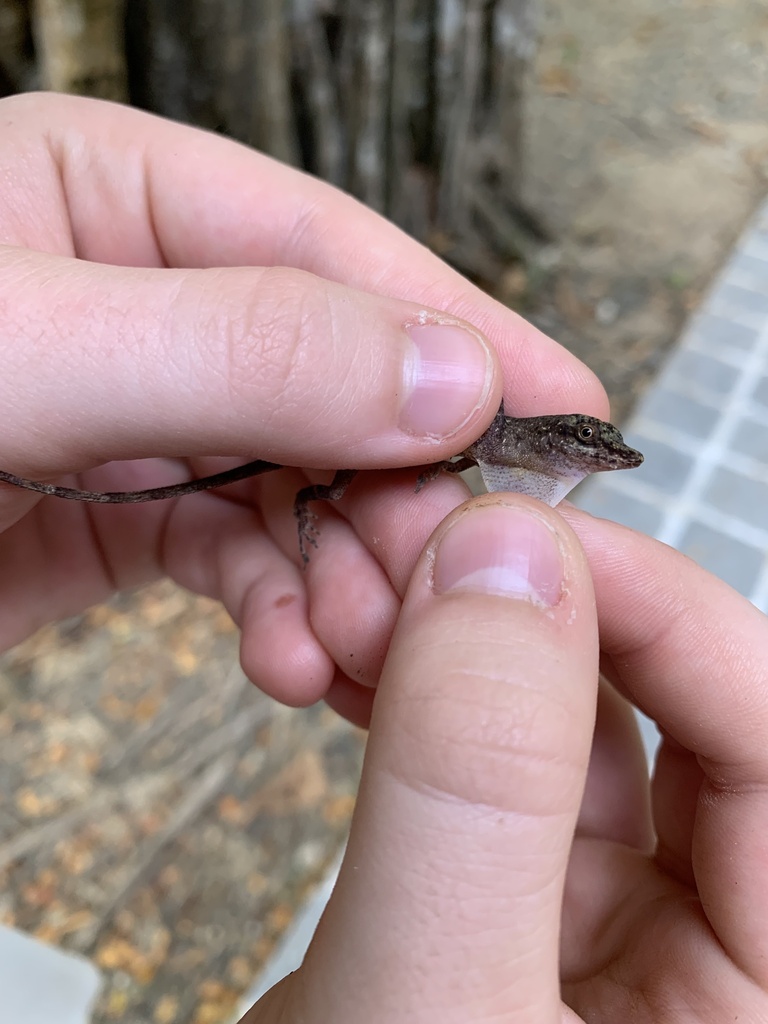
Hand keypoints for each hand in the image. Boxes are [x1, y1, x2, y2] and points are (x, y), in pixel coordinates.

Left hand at [0, 91, 603, 715]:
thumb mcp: (19, 346)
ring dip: (345, 571)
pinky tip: (294, 657)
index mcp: (124, 197)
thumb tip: (446, 373)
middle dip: (401, 489)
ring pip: (303, 486)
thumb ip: (238, 348)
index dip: (461, 333)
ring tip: (351, 641)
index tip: (565, 411)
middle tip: (446, 578)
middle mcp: (150, 301)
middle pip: (340, 384)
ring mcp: (144, 415)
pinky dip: (282, 611)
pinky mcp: (121, 517)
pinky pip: (243, 555)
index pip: (338, 253)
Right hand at [243, 497, 767, 1022]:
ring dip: (472, 645)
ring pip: (574, 726)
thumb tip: (502, 557)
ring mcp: (615, 935)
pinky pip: (495, 767)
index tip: (520, 540)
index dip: (660, 614)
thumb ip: (475, 785)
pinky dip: (427, 699)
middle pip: (677, 716)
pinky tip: (364, 661)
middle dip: (547, 615)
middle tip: (423, 550)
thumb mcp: (434, 1016)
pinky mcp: (514, 915)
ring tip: (370, 597)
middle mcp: (721, 960)